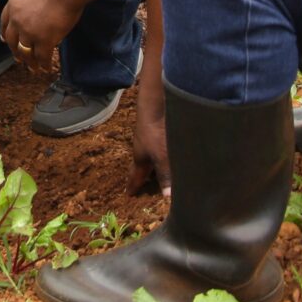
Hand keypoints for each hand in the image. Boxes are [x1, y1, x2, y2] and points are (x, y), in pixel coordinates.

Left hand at [0, 0, 88, 71]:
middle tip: (19, 58)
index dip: (5, 32)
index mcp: (13, 4)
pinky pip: (42, 57)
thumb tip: (39, 4)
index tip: (4, 40)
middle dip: (15, 50)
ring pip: (25, 52)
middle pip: (12, 40)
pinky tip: (46, 68)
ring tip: (34, 68)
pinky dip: (44, 64)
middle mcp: (17, 20)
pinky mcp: (44, 40)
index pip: (4, 21)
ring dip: (29, 62)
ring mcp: (29, 32)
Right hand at [129, 79, 170, 196]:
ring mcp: (151, 139)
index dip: (133, 185)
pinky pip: (162, 147)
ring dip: (154, 164)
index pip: (135, 176)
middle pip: (142, 166)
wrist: (157, 103)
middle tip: (143, 186)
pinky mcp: (161, 131)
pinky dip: (165, 153)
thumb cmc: (155, 132)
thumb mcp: (161, 157)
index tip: (128, 194)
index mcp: (141, 158)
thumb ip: (166, 176)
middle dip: (143, 176)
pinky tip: (173, 154)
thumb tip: (168, 197)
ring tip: (159, 172)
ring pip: (152, 155)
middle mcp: (144, 149)